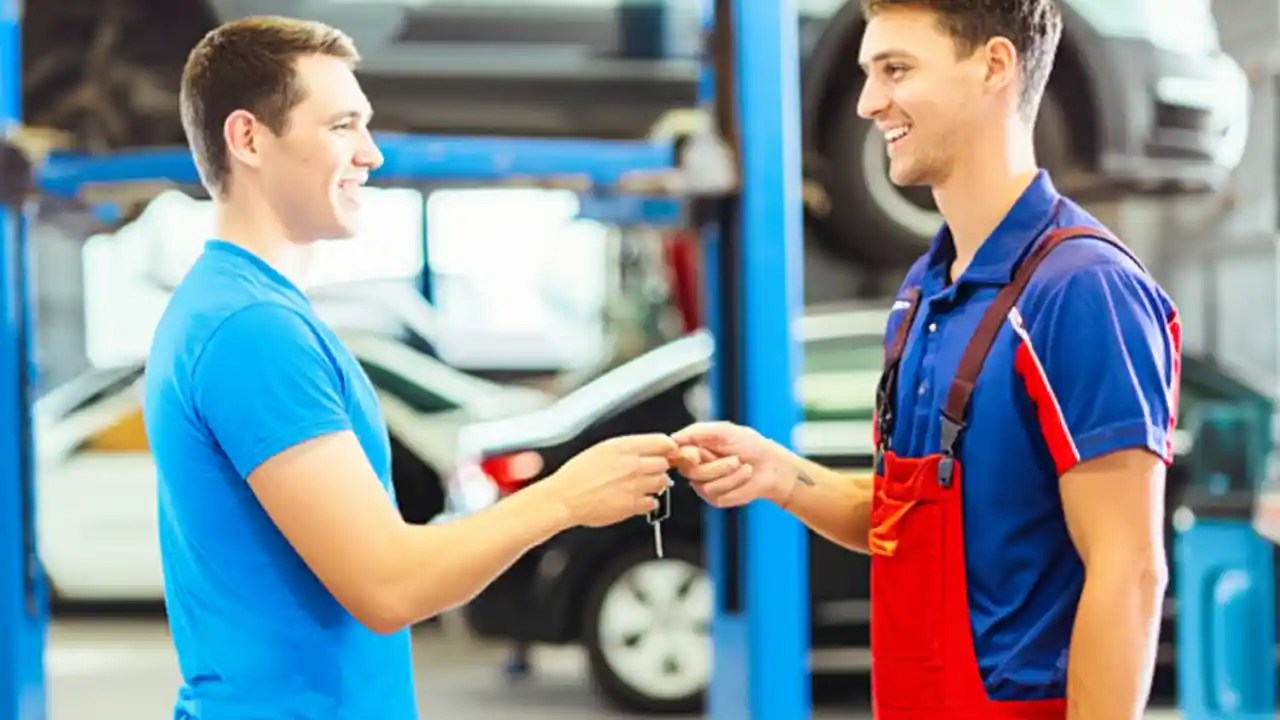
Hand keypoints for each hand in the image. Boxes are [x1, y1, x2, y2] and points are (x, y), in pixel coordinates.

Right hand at [539, 434, 677, 527]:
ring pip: (663, 482)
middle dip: (659, 466)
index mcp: (624, 447)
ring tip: (641, 484)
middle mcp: (633, 465)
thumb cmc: (576, 475)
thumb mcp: (601, 448)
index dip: (668, 447)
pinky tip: (636, 498)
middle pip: (665, 463)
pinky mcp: (633, 505)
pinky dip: (648, 501)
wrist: (565, 498)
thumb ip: (627, 447)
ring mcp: (635, 486)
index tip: (668, 451)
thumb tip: (646, 448)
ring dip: (655, 483)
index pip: (662, 442)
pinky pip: (653, 502)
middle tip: (649, 470)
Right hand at [670, 421, 794, 507]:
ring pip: (704, 484)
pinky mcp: (717, 499)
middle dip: (715, 464)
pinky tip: (745, 477)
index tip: (697, 453)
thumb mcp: (723, 430)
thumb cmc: (752, 446)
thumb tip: (673, 438)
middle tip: (735, 458)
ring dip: (729, 473)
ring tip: (742, 466)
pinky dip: (736, 483)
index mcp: (696, 449)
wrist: (773, 467)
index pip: (676, 454)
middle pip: (689, 470)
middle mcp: (698, 468)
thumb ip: (696, 432)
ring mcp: (706, 485)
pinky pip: (718, 494)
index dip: (684, 454)